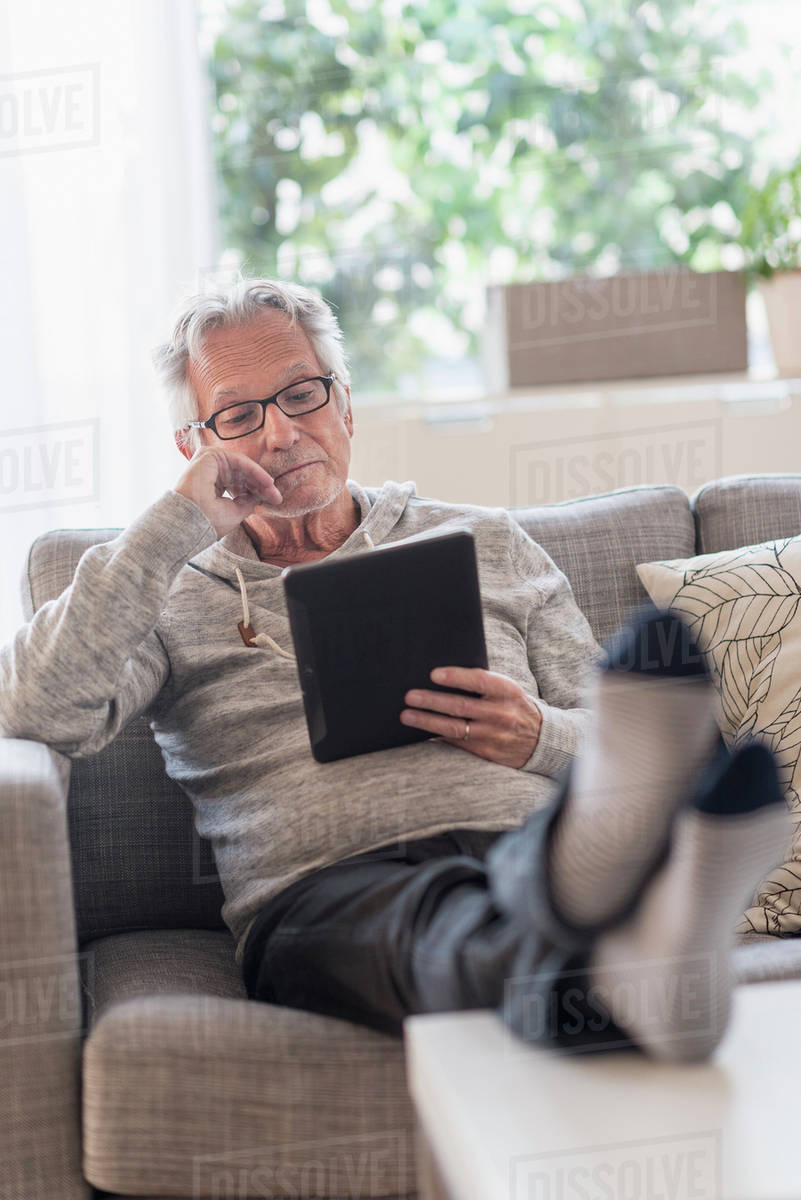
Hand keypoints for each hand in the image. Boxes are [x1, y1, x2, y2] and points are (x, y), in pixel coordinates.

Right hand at [174, 448, 282, 538]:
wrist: (189, 523)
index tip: (275, 500)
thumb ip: (247, 501)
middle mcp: (208, 472)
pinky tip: (267, 482)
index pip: (239, 484)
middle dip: (261, 485)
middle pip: (242, 474)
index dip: (258, 491)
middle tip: (276, 496)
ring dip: (260, 478)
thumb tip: (260, 495)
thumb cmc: (206, 522)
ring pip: (242, 466)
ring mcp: (208, 463)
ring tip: (272, 490)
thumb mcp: (234, 512)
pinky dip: (255, 470)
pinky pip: (239, 460)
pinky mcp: (209, 455)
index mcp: (210, 486)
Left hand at [401, 667, 542, 768]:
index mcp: (507, 691)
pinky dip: (437, 737)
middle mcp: (500, 713)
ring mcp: (493, 735)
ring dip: (427, 721)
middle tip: (410, 696)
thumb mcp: (507, 690)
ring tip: (407, 715)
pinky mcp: (486, 752)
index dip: (456, 677)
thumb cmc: (513, 706)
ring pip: (454, 728)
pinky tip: (420, 734)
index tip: (434, 674)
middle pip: (460, 706)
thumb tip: (443, 676)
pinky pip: (456, 744)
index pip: (479, 681)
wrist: (539, 739)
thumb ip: (483, 683)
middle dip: (432, 701)